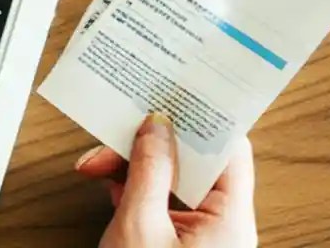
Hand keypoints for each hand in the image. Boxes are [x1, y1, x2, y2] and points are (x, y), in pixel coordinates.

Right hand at [74, 114, 257, 247]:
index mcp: (230, 219)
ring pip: (173, 181)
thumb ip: (148, 172)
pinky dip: (135, 190)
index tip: (171, 97)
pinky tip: (110, 182)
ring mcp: (201, 234)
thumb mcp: (140, 227)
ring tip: (98, 165)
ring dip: (134, 168)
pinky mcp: (179, 243)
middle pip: (193, 163)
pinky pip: (163, 202)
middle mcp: (223, 224)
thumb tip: (155, 127)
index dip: (200, 120)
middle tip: (115, 134)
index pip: (228, 150)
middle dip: (149, 146)